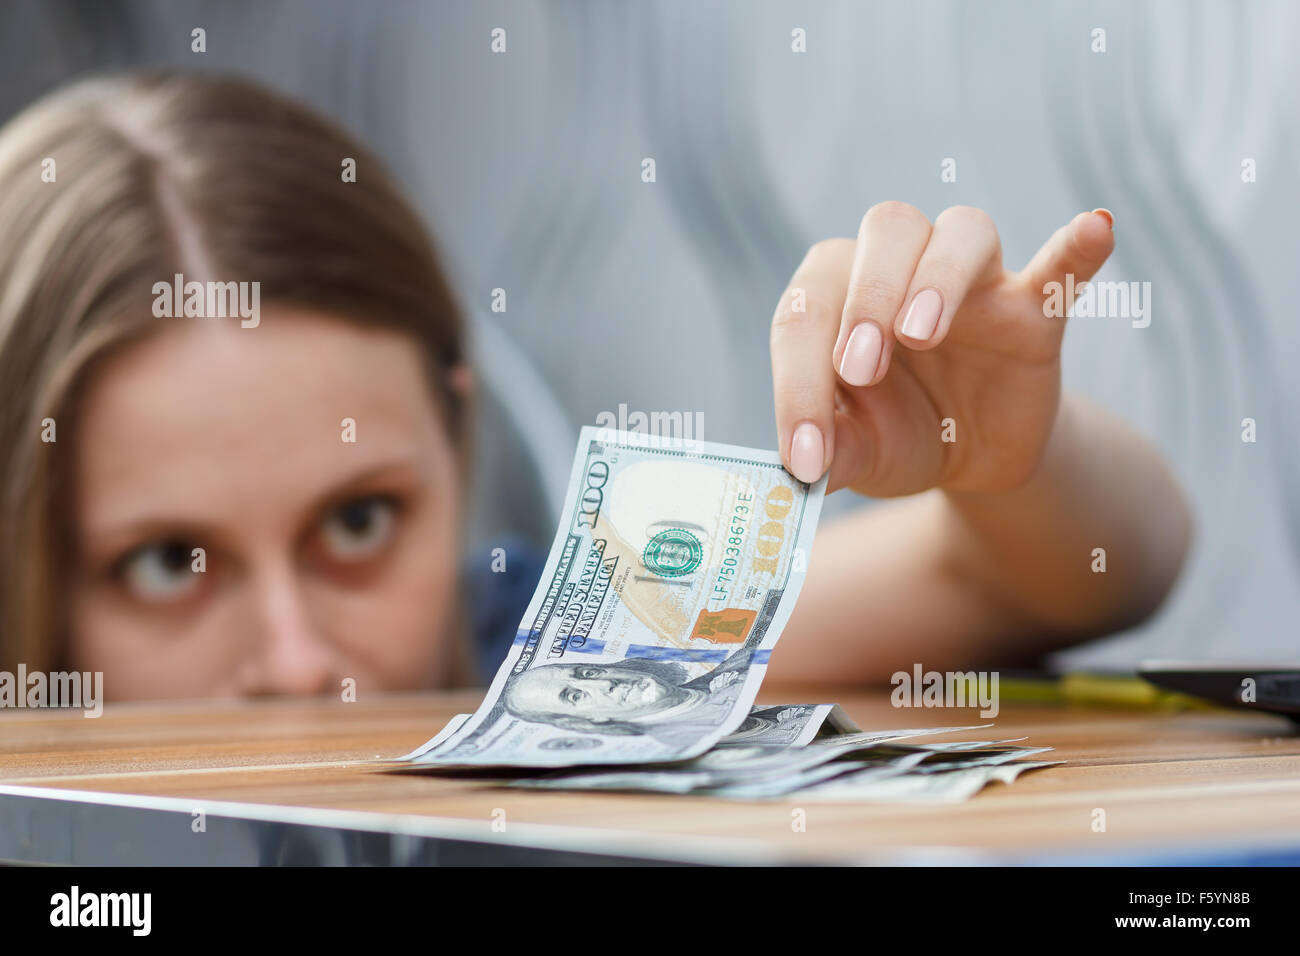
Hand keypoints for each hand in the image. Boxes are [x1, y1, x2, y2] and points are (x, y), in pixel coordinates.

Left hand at [771, 203, 1114, 494]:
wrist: (969, 457)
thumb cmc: (897, 435)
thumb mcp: (859, 455)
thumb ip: (834, 455)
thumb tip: (805, 471)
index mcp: (837, 296)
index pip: (807, 313)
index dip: (797, 383)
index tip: (804, 455)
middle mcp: (901, 268)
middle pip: (886, 233)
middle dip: (866, 298)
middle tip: (858, 366)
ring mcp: (974, 283)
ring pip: (962, 231)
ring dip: (938, 276)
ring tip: (920, 333)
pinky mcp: (1034, 312)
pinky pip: (1062, 267)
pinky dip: (1077, 250)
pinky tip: (1095, 230)